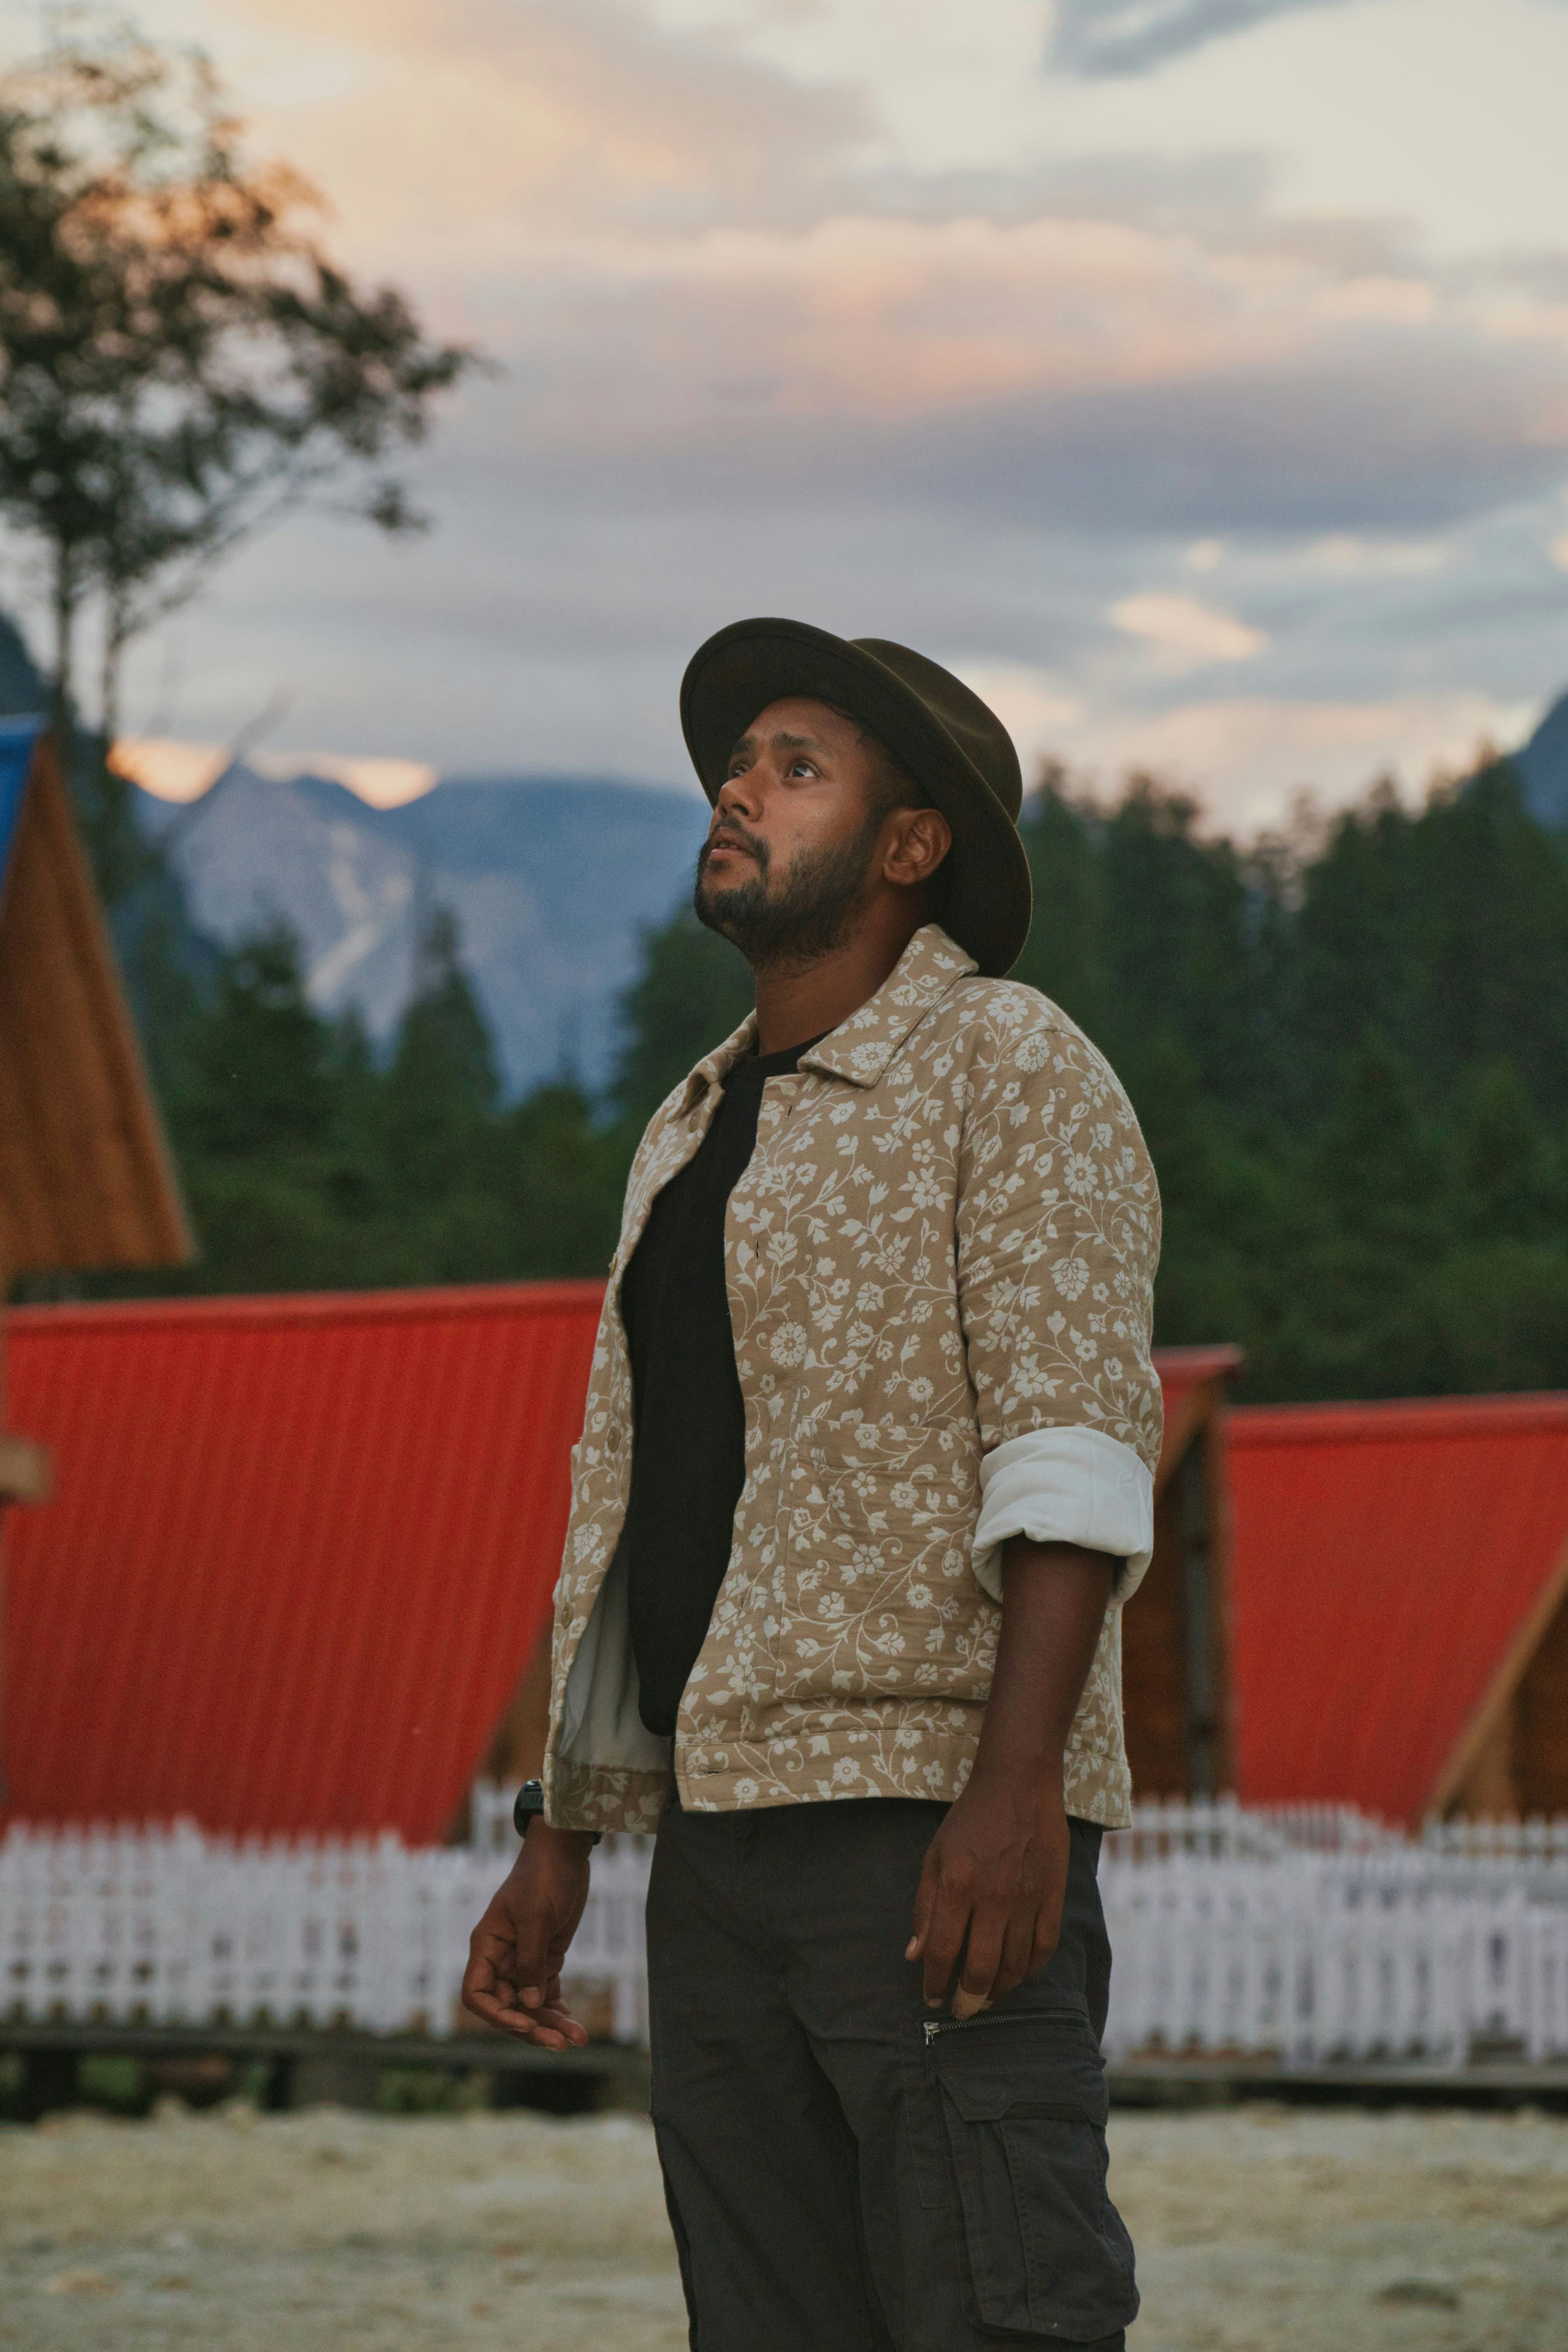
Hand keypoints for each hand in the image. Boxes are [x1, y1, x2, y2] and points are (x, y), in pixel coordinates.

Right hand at [461, 1824, 594, 2047]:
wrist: (565, 1852)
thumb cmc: (543, 1876)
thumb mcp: (536, 1915)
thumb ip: (531, 1960)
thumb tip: (531, 2003)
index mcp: (487, 1947)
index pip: (477, 1995)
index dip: (497, 2015)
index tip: (524, 2022)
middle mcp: (501, 1959)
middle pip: (507, 2006)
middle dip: (532, 2027)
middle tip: (560, 2043)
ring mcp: (523, 1960)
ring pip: (531, 2004)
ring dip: (550, 2023)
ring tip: (578, 2039)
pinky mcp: (545, 1958)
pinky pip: (546, 1993)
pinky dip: (558, 2010)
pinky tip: (574, 2026)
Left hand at [906, 1773, 1070, 2018]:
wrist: (1019, 1784)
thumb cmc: (970, 1820)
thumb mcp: (934, 1857)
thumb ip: (924, 1907)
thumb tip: (914, 1955)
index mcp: (958, 1887)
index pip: (943, 1953)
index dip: (935, 1983)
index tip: (931, 1998)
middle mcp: (994, 1898)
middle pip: (981, 1970)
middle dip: (967, 2000)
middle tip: (960, 2010)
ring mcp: (1028, 1899)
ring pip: (1015, 1966)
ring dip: (998, 1991)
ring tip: (985, 1997)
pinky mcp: (1053, 1896)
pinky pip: (1044, 1948)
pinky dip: (1030, 1970)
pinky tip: (1018, 1976)